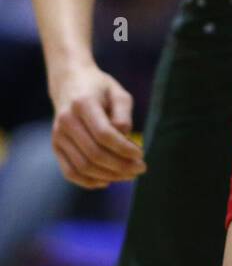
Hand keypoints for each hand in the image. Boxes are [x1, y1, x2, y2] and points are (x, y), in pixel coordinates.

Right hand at [50, 64, 144, 188]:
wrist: (69, 83)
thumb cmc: (100, 88)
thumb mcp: (117, 93)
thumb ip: (123, 114)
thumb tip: (124, 139)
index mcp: (83, 103)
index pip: (104, 134)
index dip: (124, 148)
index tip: (141, 154)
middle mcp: (67, 120)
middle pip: (94, 153)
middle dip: (120, 165)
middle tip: (140, 168)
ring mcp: (58, 135)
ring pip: (83, 166)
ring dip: (109, 176)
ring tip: (128, 175)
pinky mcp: (55, 146)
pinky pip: (70, 172)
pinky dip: (89, 181)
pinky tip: (108, 181)